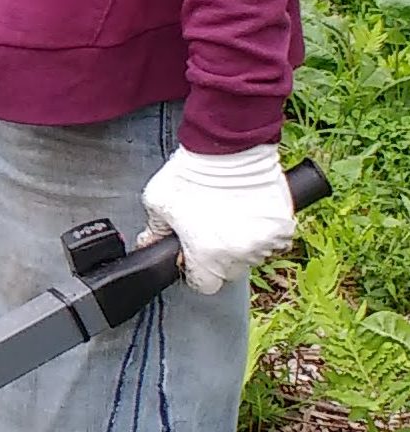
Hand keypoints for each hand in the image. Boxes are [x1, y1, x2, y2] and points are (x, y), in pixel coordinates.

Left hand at [141, 144, 295, 295]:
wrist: (227, 146)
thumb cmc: (192, 173)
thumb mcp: (158, 202)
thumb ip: (154, 231)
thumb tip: (148, 247)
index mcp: (207, 256)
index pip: (203, 285)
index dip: (195, 270)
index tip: (194, 255)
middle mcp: (238, 255)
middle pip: (229, 272)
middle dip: (219, 256)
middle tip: (212, 228)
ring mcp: (264, 242)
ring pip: (253, 256)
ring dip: (244, 243)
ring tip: (231, 214)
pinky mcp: (283, 227)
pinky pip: (275, 241)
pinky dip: (265, 231)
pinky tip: (251, 211)